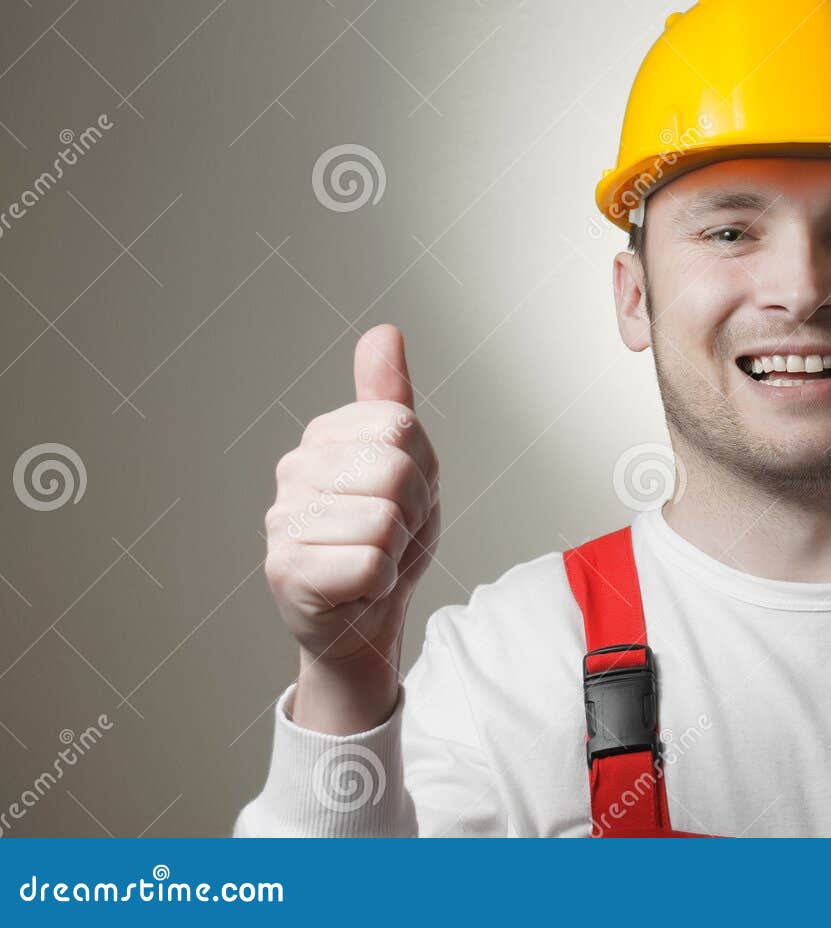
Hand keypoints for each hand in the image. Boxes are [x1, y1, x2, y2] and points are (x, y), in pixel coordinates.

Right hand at [262, 324, 439, 732]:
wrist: (363, 621)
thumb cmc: (385, 540)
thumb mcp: (405, 464)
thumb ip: (389, 400)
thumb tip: (384, 332)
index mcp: (324, 436)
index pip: (402, 427)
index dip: (423, 470)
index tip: (405, 497)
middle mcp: (294, 471)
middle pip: (397, 470)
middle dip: (414, 511)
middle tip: (392, 534)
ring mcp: (284, 520)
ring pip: (387, 519)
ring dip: (398, 550)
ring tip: (374, 558)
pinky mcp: (287, 571)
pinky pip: (371, 564)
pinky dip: (381, 583)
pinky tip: (358, 588)